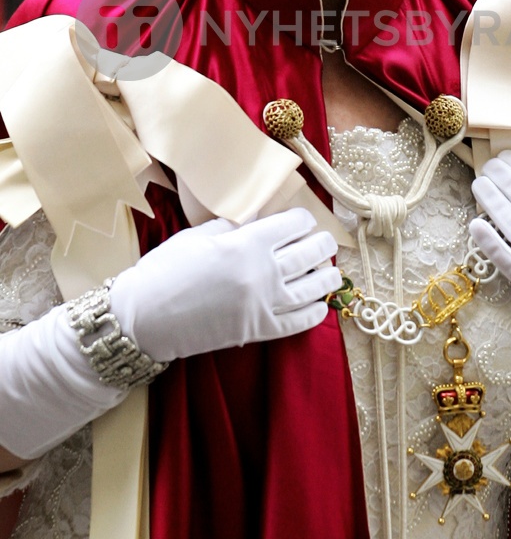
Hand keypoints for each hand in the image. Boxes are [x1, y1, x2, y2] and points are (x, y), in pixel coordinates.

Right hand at [109, 207, 340, 361]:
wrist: (143, 318)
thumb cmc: (166, 269)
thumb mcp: (199, 235)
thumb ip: (234, 224)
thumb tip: (259, 215)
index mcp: (247, 243)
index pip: (294, 224)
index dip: (302, 219)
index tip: (302, 221)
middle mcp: (263, 272)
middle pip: (311, 253)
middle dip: (322, 245)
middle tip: (324, 242)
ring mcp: (264, 304)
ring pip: (313, 288)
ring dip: (327, 277)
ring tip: (331, 272)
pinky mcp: (258, 331)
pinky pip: (299, 322)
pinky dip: (315, 313)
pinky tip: (321, 305)